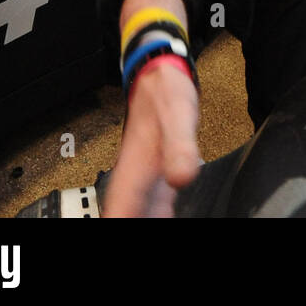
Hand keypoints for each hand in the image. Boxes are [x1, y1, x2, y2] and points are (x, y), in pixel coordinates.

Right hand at [103, 62, 199, 217]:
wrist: (158, 77)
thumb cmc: (164, 93)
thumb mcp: (178, 113)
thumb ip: (180, 144)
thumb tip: (183, 176)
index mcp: (133, 170)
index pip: (122, 215)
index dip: (124, 223)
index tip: (127, 228)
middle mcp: (134, 180)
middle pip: (127, 219)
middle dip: (130, 225)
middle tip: (152, 227)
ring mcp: (144, 181)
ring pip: (139, 216)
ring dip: (145, 223)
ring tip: (160, 228)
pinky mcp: (157, 179)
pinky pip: (154, 210)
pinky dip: (160, 219)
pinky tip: (169, 221)